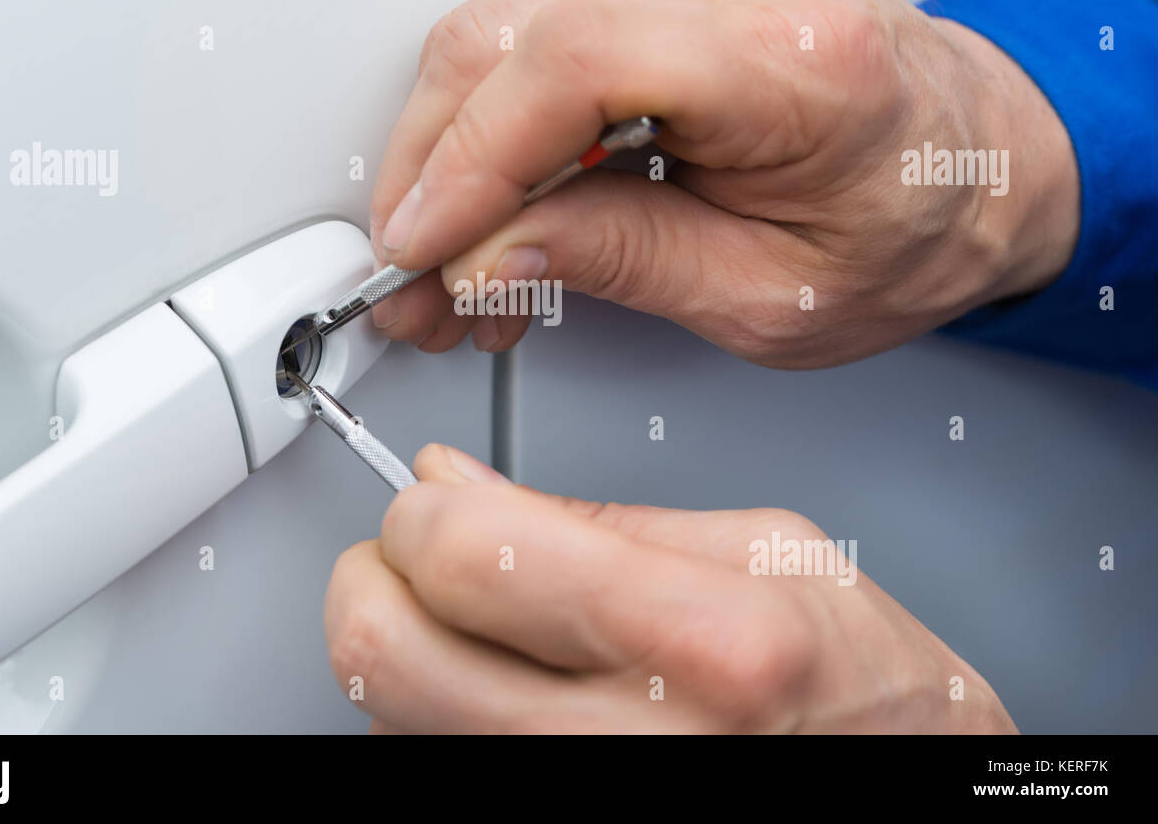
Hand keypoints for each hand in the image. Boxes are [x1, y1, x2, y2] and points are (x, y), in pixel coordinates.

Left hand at [324, 444, 1016, 732]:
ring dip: (399, 651)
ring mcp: (592, 800)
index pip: (473, 558)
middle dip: (369, 583)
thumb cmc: (865, 685)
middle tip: (404, 555)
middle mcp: (639, 744)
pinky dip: (430, 715)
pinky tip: (489, 683)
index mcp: (705, 639)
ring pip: (389, 724)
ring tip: (465, 619)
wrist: (909, 779)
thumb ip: (592, 517)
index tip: (428, 500)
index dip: (418, 515)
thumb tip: (454, 485)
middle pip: (389, 660)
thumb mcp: (762, 548)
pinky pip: (431, 764)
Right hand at [369, 0, 1077, 366]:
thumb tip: (485, 254)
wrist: (971, 162)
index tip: (419, 248)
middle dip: (433, 172)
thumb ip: (618, 261)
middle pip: (510, 36)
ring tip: (459, 262)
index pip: (571, 67)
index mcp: (794, 54)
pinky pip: (536, 29)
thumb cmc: (911, 226)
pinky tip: (499, 201)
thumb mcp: (768, 294)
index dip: (465, 161)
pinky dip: (496, 121)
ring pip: (502, 29)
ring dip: (453, 154)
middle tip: (417, 279)